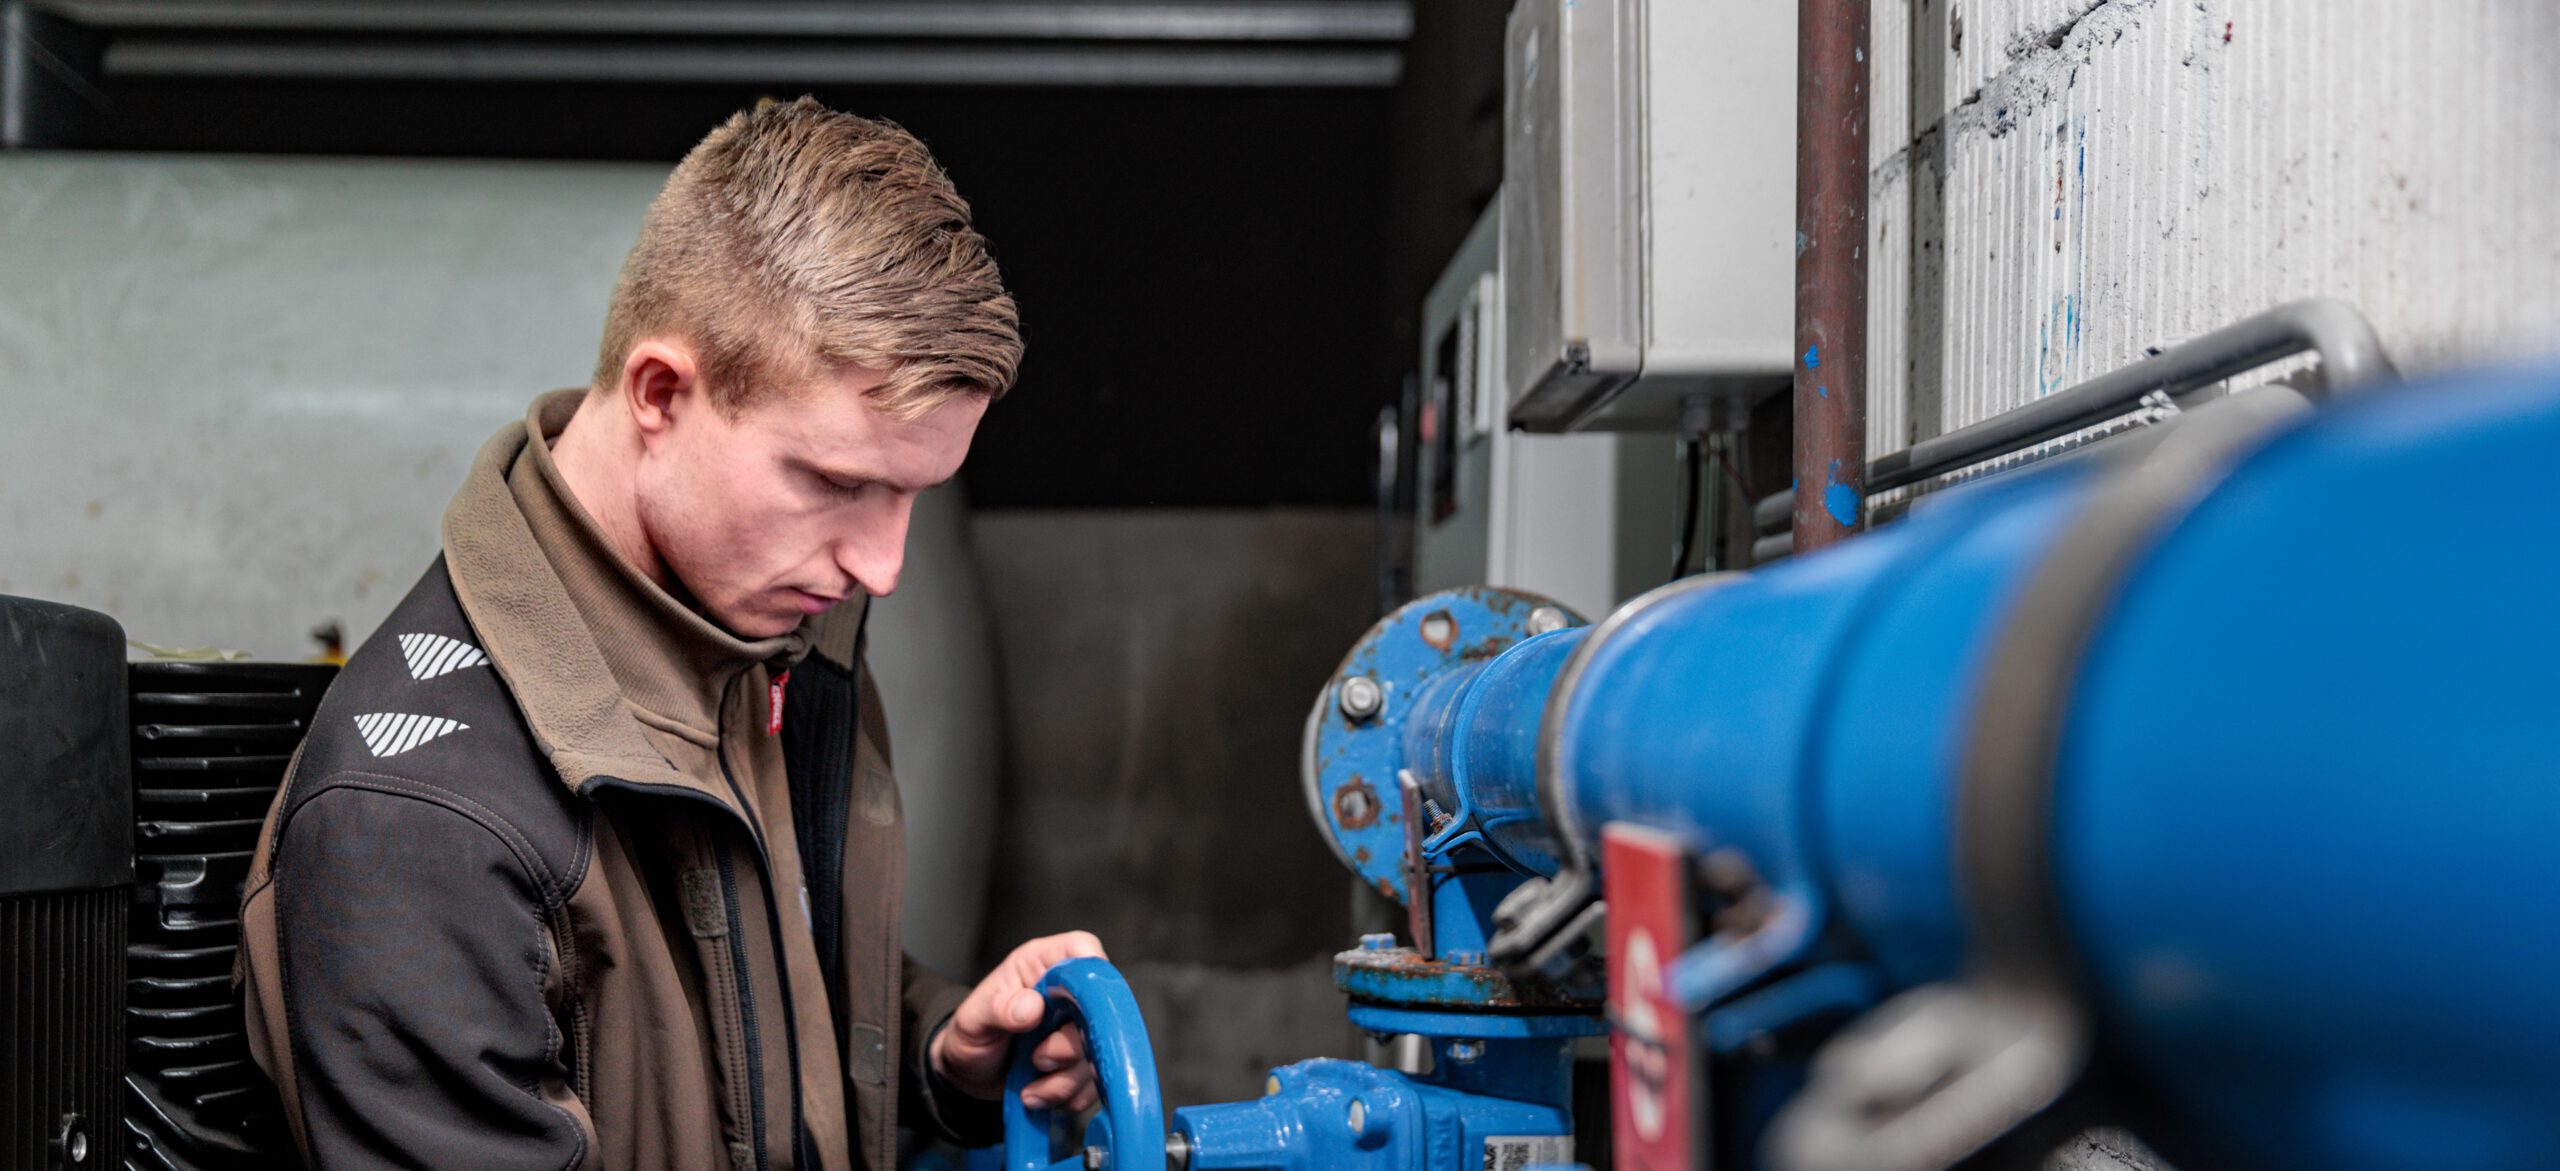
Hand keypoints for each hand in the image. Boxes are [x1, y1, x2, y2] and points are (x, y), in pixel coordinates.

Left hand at [930, 931, 1107, 1110]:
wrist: (970, 1076)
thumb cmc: (971, 1035)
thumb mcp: (972, 1020)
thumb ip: (999, 1009)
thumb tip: (1031, 1006)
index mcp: (1041, 966)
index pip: (1081, 950)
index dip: (1090, 974)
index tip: (1077, 1009)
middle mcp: (1067, 994)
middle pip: (1099, 1012)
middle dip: (1070, 1048)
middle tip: (1038, 1059)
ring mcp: (1078, 1029)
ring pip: (1097, 1055)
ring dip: (1064, 1081)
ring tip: (1030, 1088)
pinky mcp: (1082, 1063)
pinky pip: (1093, 1084)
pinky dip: (1067, 1097)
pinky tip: (1039, 1095)